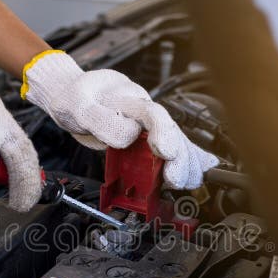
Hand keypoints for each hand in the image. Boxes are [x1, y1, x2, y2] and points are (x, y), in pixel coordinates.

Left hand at [23, 51, 217, 189]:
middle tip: (176, 178)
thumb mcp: (78, 107)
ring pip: (175, 141)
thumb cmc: (76, 98)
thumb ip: (100, 120)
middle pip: (171, 130)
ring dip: (185, 163)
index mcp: (128, 100)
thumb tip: (126, 136)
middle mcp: (144, 111)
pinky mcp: (148, 138)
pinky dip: (190, 158)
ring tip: (186, 181)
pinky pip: (173, 147)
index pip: (151, 114)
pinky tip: (204, 167)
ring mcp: (149, 124)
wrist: (73, 96)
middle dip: (178, 155)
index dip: (162, 133)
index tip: (165, 152)